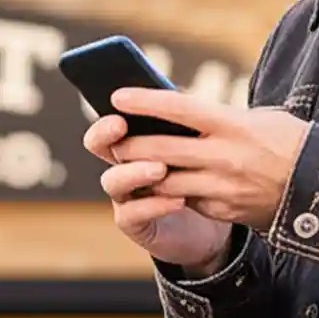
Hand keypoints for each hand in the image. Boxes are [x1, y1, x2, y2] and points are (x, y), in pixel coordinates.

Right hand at [84, 113, 233, 273]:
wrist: (219, 216)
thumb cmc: (205, 170)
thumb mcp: (199, 142)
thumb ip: (184, 122)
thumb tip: (180, 92)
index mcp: (134, 140)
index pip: (109, 122)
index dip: (108, 114)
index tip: (116, 101)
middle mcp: (123, 165)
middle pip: (99, 147)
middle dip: (107, 135)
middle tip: (122, 126)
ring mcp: (126, 197)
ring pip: (112, 181)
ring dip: (133, 171)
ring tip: (160, 168)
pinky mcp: (137, 225)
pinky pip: (131, 215)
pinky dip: (153, 205)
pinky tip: (178, 200)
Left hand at [110, 87, 309, 230]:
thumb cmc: (291, 143)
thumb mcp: (261, 117)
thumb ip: (221, 116)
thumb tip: (181, 112)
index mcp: (234, 124)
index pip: (178, 108)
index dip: (145, 101)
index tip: (118, 95)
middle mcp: (225, 156)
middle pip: (161, 149)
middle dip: (131, 144)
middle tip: (114, 138)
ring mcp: (223, 187)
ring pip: (166, 180)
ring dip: (145, 173)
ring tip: (133, 162)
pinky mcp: (224, 210)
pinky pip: (188, 199)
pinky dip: (175, 191)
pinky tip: (169, 183)